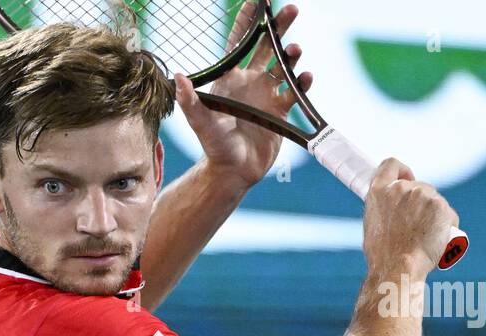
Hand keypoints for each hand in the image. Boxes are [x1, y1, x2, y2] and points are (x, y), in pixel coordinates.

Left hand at [172, 2, 311, 189]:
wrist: (233, 171)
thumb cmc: (213, 146)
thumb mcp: (200, 122)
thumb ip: (190, 101)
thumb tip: (179, 76)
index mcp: (231, 79)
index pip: (239, 42)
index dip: (248, 20)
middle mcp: (251, 82)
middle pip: (268, 47)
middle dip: (279, 27)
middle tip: (292, 9)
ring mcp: (268, 96)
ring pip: (285, 67)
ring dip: (292, 56)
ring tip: (296, 49)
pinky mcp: (281, 112)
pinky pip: (296, 93)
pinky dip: (303, 84)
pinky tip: (306, 77)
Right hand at [363, 158, 458, 273]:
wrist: (398, 267)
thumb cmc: (384, 256)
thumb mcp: (373, 226)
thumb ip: (385, 209)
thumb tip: (396, 210)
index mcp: (378, 193)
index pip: (391, 166)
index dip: (402, 171)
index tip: (408, 179)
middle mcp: (399, 189)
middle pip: (419, 187)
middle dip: (423, 204)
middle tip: (420, 227)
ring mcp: (421, 195)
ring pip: (435, 201)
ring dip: (436, 216)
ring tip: (428, 239)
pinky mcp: (439, 205)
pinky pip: (448, 214)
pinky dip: (447, 226)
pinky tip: (440, 240)